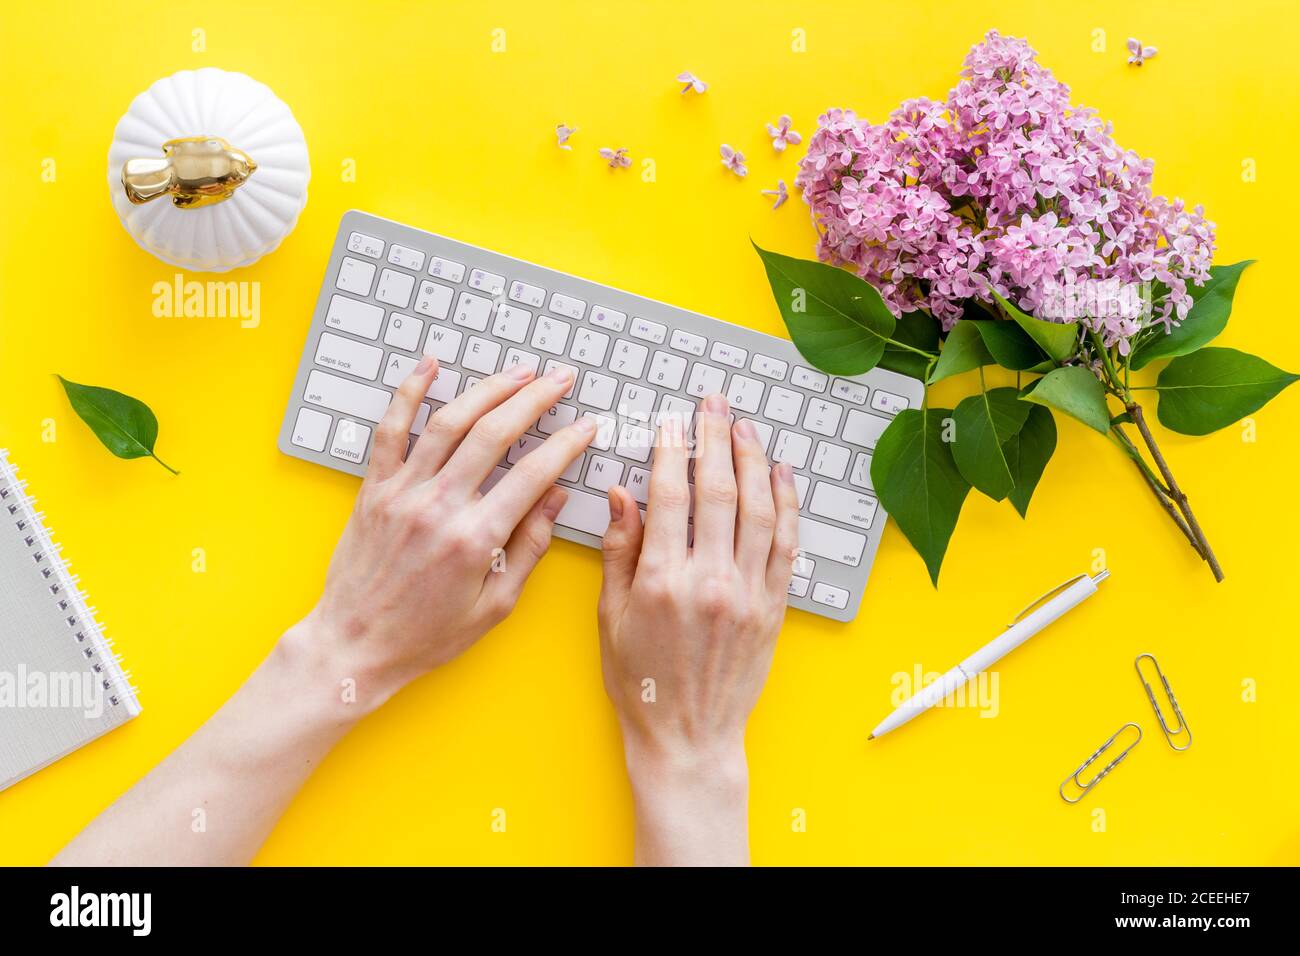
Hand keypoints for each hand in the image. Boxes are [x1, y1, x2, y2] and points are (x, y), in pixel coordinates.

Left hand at [289, 357, 593, 711]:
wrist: (354, 645)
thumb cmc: (425, 635)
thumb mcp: (495, 606)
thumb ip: (529, 548)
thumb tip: (556, 499)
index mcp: (475, 539)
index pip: (533, 474)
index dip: (566, 445)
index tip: (586, 427)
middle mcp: (439, 507)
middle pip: (495, 434)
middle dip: (535, 400)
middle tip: (560, 380)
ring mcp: (402, 493)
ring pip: (449, 423)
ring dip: (487, 389)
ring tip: (517, 371)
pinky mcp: (373, 490)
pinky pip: (391, 431)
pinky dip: (409, 394)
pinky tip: (430, 366)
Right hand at [597, 393, 798, 863]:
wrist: (688, 738)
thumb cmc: (641, 683)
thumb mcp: (610, 618)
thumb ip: (619, 551)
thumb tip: (621, 495)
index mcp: (661, 582)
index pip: (669, 496)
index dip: (670, 450)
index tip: (670, 422)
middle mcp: (709, 582)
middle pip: (718, 491)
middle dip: (714, 439)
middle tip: (712, 404)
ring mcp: (747, 594)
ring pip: (758, 510)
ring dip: (753, 461)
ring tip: (744, 428)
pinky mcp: (773, 608)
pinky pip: (785, 544)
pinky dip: (785, 505)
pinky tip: (780, 476)